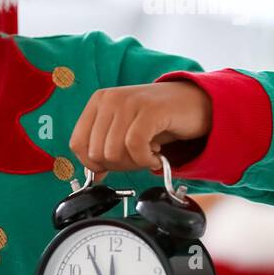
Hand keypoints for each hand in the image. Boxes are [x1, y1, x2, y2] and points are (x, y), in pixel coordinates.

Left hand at [69, 81, 212, 174]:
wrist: (196, 102)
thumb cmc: (159, 119)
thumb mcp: (126, 131)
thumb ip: (106, 149)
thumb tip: (94, 175)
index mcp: (98, 102)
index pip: (77, 144)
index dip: (94, 165)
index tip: (114, 166)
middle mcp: (110, 99)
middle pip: (96, 153)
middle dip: (118, 165)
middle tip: (138, 159)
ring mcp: (129, 102)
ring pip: (113, 152)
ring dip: (134, 163)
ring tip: (149, 155)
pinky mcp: (149, 110)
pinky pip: (135, 146)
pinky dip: (146, 160)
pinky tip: (157, 157)